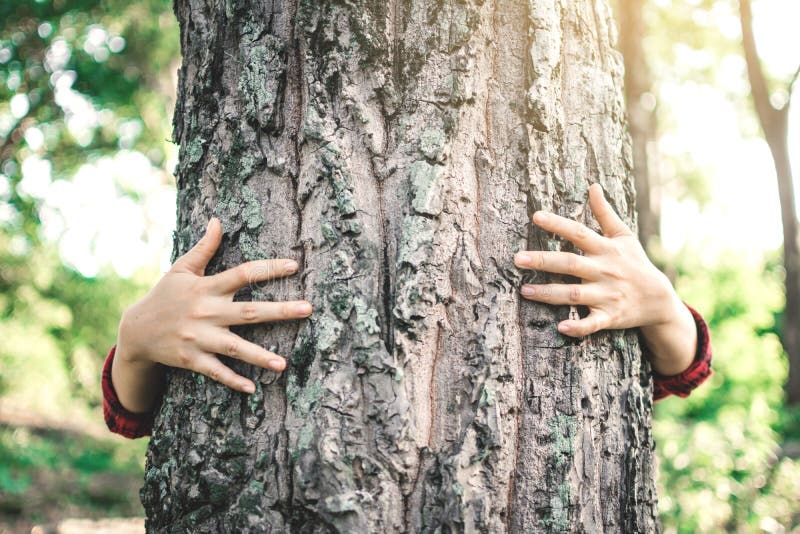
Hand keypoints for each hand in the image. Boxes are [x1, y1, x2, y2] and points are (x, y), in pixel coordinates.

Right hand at [113, 217, 310, 409]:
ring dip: (259, 355)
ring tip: (283, 363)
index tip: (294, 266)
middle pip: (248, 311)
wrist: (135, 332)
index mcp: (206, 287)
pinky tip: (253, 388)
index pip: (242, 274)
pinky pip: (215, 371)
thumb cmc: (164, 296)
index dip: (268, 269)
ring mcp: (199, 338)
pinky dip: (232, 380)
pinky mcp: (191, 359)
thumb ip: (204, 248)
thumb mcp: (181, 269)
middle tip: (308, 309)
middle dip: (279, 311)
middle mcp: (205, 312)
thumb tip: (217, 221)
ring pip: (234, 348)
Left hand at [513, 183, 696, 374]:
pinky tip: (560, 327)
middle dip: (544, 261)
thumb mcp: (624, 236)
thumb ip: (604, 213)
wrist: (660, 299)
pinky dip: (578, 327)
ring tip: (524, 291)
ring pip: (575, 294)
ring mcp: (607, 295)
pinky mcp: (610, 317)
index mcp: (606, 249)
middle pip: (571, 264)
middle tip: (517, 258)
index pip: (579, 233)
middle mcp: (605, 271)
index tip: (536, 216)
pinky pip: (592, 323)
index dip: (558, 224)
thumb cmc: (635, 263)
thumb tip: (592, 185)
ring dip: (549, 294)